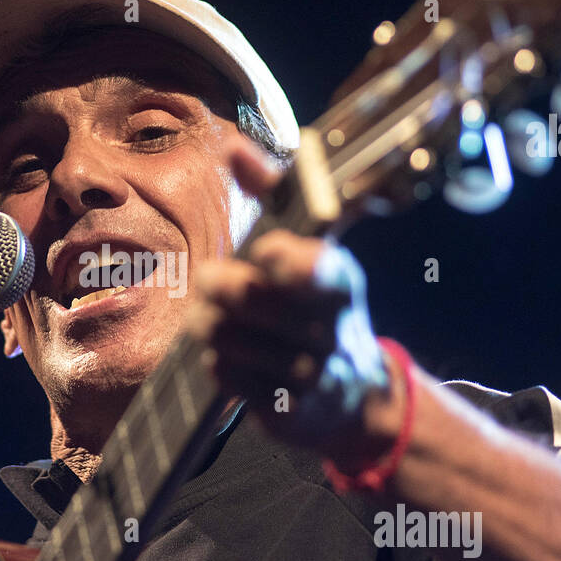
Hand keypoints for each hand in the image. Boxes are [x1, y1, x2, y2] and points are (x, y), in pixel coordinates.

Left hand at [187, 143, 392, 461]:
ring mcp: (310, 374)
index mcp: (340, 280)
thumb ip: (271, 198)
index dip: (282, 259)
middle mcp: (330, 328)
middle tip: (210, 280)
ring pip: (225, 335)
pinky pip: (224, 374)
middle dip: (216, 285)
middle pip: (248, 297)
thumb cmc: (317, 309)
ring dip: (207, 323)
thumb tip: (234, 148)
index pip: (312, 267)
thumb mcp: (310, 250)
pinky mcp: (286, 411)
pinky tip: (231, 355)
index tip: (264, 254)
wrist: (353, 400)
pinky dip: (217, 361)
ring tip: (211, 318)